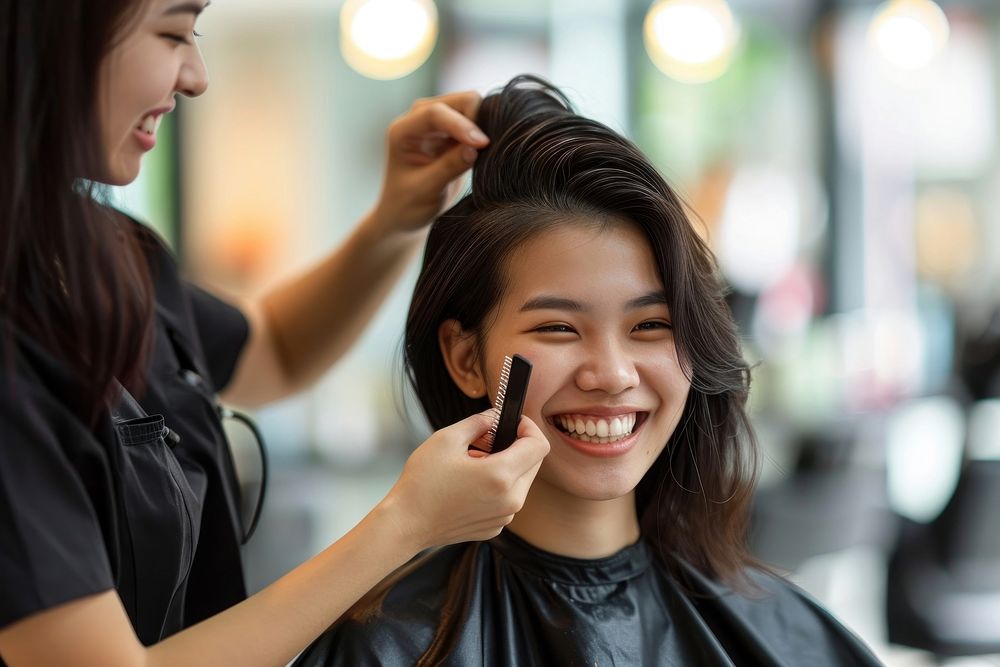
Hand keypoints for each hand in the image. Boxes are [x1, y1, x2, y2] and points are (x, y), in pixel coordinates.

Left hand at [368, 91, 489, 235]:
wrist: (404, 216)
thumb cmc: (407, 205)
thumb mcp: (426, 190)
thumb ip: (449, 167)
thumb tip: (476, 148)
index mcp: (403, 131)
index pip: (435, 113)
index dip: (461, 125)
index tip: (482, 144)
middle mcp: (419, 119)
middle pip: (458, 101)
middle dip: (476, 120)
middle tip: (486, 148)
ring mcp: (436, 124)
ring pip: (471, 108)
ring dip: (482, 125)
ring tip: (485, 152)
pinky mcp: (451, 133)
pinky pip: (476, 122)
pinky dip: (483, 133)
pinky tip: (484, 152)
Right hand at [379, 411, 548, 551]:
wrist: (405, 524)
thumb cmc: (422, 484)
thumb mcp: (447, 439)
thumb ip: (479, 422)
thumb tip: (495, 416)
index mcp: (501, 476)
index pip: (539, 445)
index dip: (529, 428)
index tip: (513, 423)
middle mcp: (510, 500)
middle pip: (533, 463)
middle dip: (515, 446)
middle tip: (484, 442)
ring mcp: (504, 518)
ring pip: (521, 482)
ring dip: (506, 467)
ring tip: (473, 464)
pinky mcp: (495, 528)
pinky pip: (508, 500)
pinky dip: (497, 487)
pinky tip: (470, 485)